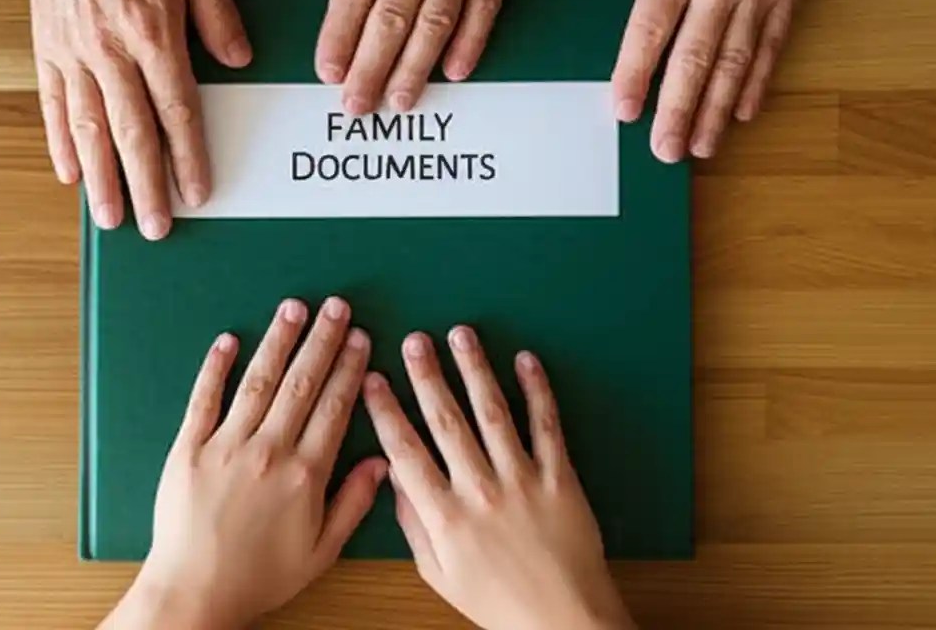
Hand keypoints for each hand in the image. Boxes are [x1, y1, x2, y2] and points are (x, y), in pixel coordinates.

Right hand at [27, 0, 251, 239]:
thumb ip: (218, 16)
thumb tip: (238, 62)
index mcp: (153, 33)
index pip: (177, 112)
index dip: (188, 158)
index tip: (198, 194)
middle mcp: (110, 50)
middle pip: (132, 133)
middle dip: (145, 186)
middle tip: (157, 227)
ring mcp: (72, 51)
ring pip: (87, 127)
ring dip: (101, 178)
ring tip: (111, 217)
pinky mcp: (46, 45)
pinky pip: (51, 102)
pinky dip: (59, 141)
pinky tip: (70, 173)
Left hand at [99, 297, 385, 629]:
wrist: (195, 592)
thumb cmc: (260, 577)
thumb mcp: (321, 551)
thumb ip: (353, 503)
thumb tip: (383, 462)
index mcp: (305, 474)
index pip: (333, 407)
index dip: (349, 369)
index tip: (360, 339)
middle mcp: (268, 451)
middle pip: (301, 384)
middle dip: (322, 340)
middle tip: (336, 307)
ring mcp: (225, 445)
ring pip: (258, 381)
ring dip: (278, 341)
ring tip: (294, 308)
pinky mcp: (187, 449)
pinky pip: (203, 399)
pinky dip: (215, 367)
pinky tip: (228, 340)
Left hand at [313, 0, 533, 113]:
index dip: (339, 36)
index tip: (327, 71)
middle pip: (390, 18)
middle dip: (370, 68)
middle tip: (356, 105)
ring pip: (435, 21)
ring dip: (415, 68)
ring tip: (399, 101)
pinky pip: (487, 5)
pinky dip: (472, 42)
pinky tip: (455, 72)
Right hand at [363, 327, 633, 629]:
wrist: (562, 619)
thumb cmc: (497, 602)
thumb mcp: (439, 573)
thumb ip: (413, 523)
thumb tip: (395, 476)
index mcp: (446, 517)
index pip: (407, 451)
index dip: (386, 411)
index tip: (372, 379)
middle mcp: (481, 491)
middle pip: (447, 422)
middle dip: (427, 376)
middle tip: (413, 341)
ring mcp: (523, 480)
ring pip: (494, 413)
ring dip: (475, 369)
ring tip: (461, 334)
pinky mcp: (560, 478)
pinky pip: (547, 426)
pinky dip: (537, 391)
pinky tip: (525, 360)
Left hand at [585, 0, 830, 160]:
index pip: (651, 26)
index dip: (635, 73)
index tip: (623, 109)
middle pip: (694, 57)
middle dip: (677, 109)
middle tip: (664, 150)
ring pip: (735, 61)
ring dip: (715, 109)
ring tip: (700, 146)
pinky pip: (774, 44)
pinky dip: (758, 82)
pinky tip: (742, 112)